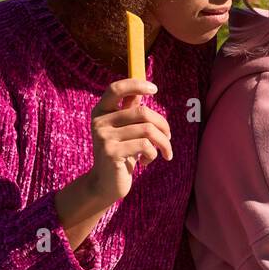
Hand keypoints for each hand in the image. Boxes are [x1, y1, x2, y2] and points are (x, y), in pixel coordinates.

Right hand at [83, 77, 172, 205]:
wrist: (105, 184)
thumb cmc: (120, 154)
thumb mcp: (124, 131)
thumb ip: (130, 112)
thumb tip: (144, 91)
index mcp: (101, 111)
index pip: (116, 89)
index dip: (136, 85)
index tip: (154, 89)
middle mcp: (99, 121)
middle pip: (142, 112)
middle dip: (163, 125)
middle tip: (168, 138)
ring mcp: (104, 137)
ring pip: (148, 130)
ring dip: (163, 142)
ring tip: (165, 152)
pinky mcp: (111, 153)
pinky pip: (145, 146)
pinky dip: (153, 154)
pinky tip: (147, 162)